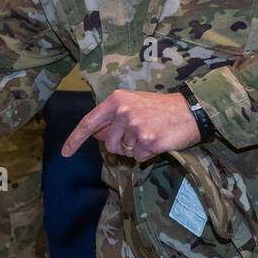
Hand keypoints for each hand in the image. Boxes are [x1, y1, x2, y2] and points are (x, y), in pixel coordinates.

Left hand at [61, 89, 198, 162]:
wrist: (191, 112)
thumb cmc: (160, 108)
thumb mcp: (133, 104)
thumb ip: (112, 117)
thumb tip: (96, 134)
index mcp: (116, 100)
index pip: (89, 122)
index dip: (75, 139)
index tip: (65, 152)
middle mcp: (123, 112)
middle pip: (108, 143)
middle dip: (121, 144)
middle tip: (139, 132)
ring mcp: (135, 126)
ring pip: (124, 151)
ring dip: (135, 148)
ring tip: (151, 133)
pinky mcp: (148, 141)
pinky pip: (138, 157)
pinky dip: (147, 153)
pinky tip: (158, 140)